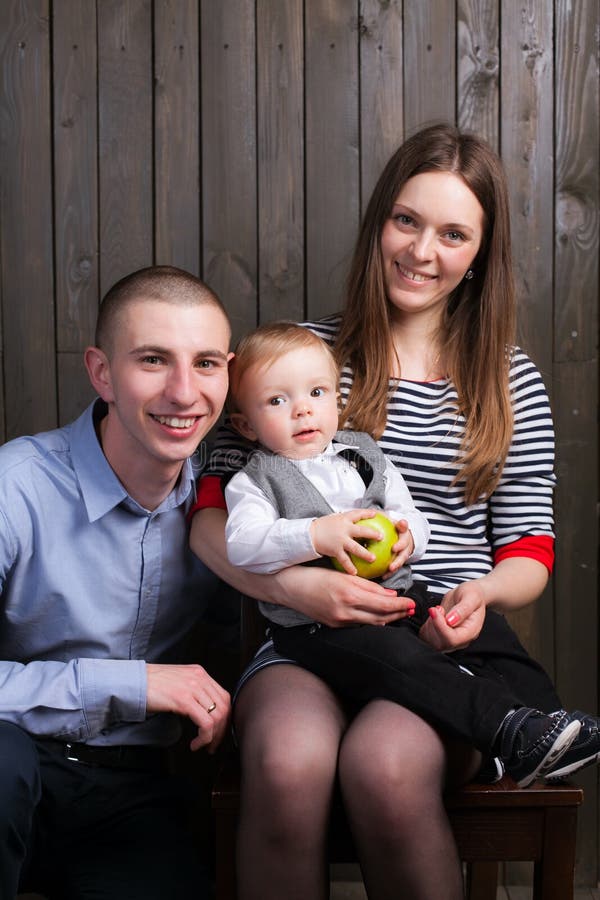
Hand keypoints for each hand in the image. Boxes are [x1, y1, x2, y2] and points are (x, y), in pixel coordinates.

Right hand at [146, 664, 230, 752]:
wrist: (133, 681)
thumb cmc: (151, 684)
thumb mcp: (179, 681)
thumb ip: (193, 690)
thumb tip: (203, 710)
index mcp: (199, 673)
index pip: (224, 696)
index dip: (225, 718)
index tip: (219, 731)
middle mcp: (199, 678)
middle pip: (224, 707)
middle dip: (222, 730)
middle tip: (214, 743)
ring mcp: (192, 687)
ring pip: (217, 716)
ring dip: (213, 736)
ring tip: (204, 745)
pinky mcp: (184, 700)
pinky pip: (205, 723)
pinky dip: (205, 738)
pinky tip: (195, 744)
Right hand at [276, 564, 414, 626]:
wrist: (291, 588)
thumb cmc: (315, 576)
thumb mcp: (344, 576)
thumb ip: (368, 586)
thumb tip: (390, 595)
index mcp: (350, 595)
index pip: (383, 604)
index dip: (400, 605)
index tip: (412, 603)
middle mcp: (346, 611)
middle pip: (380, 617)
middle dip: (398, 614)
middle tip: (411, 610)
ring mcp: (340, 621)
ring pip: (371, 623)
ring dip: (387, 619)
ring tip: (399, 614)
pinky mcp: (335, 625)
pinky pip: (359, 624)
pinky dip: (372, 621)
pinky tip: (379, 617)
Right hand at [310, 508, 385, 574]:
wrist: (308, 534)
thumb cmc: (321, 527)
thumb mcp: (333, 519)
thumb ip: (344, 521)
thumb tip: (353, 522)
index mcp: (343, 519)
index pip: (357, 513)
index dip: (367, 513)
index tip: (376, 514)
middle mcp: (343, 529)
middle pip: (362, 531)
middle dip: (373, 534)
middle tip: (381, 537)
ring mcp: (340, 540)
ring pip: (356, 548)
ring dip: (365, 554)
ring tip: (373, 558)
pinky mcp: (335, 550)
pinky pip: (345, 560)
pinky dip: (350, 567)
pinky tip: (355, 572)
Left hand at [385, 518, 414, 573]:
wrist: (401, 539)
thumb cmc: (391, 530)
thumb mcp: (388, 522)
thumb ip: (382, 517)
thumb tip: (371, 511)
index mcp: (403, 531)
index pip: (403, 526)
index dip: (403, 525)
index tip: (401, 524)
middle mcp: (406, 542)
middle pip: (405, 545)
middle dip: (401, 547)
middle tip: (394, 549)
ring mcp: (405, 552)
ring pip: (402, 559)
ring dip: (397, 564)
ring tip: (390, 568)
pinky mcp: (401, 561)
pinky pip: (395, 568)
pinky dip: (390, 573)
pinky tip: (382, 576)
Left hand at [418, 580, 486, 650]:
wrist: (468, 595)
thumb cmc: (472, 595)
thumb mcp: (471, 596)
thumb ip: (462, 609)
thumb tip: (451, 621)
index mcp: (470, 632)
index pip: (453, 639)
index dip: (440, 626)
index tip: (435, 610)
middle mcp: (461, 640)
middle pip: (441, 643)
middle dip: (433, 624)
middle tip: (436, 608)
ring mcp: (450, 640)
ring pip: (432, 642)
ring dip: (429, 625)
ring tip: (438, 610)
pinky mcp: (441, 637)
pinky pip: (427, 638)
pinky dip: (425, 626)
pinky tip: (434, 616)